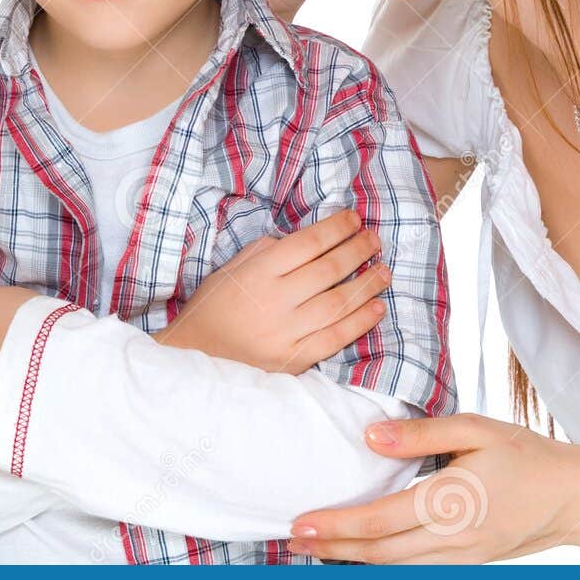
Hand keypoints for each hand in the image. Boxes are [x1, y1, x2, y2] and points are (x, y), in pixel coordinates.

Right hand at [153, 209, 388, 372]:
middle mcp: (274, 299)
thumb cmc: (214, 307)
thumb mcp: (232, 268)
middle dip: (358, 250)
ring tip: (384, 271)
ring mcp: (285, 332)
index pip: (308, 242)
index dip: (337, 228)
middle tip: (375, 241)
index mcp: (258, 271)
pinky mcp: (293, 360)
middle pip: (329, 269)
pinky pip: (335, 338)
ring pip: (338, 303)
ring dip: (367, 284)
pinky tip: (376, 308)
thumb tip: (306, 240)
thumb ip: (268, 251)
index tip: (355, 219)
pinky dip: (360, 322)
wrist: (195, 357)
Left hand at [287, 413, 579, 563]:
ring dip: (350, 561)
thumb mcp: (476, 428)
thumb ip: (421, 434)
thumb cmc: (525, 454)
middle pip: (379, 554)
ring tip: (313, 549)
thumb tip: (370, 437)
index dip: (337, 525)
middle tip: (291, 540)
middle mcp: (454, 539)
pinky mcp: (467, 566)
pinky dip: (381, 566)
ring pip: (394, 569)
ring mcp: (461, 559)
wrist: (573, 497)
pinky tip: (358, 556)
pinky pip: (414, 571)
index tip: (300, 523)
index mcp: (453, 501)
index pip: (381, 520)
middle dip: (331, 548)